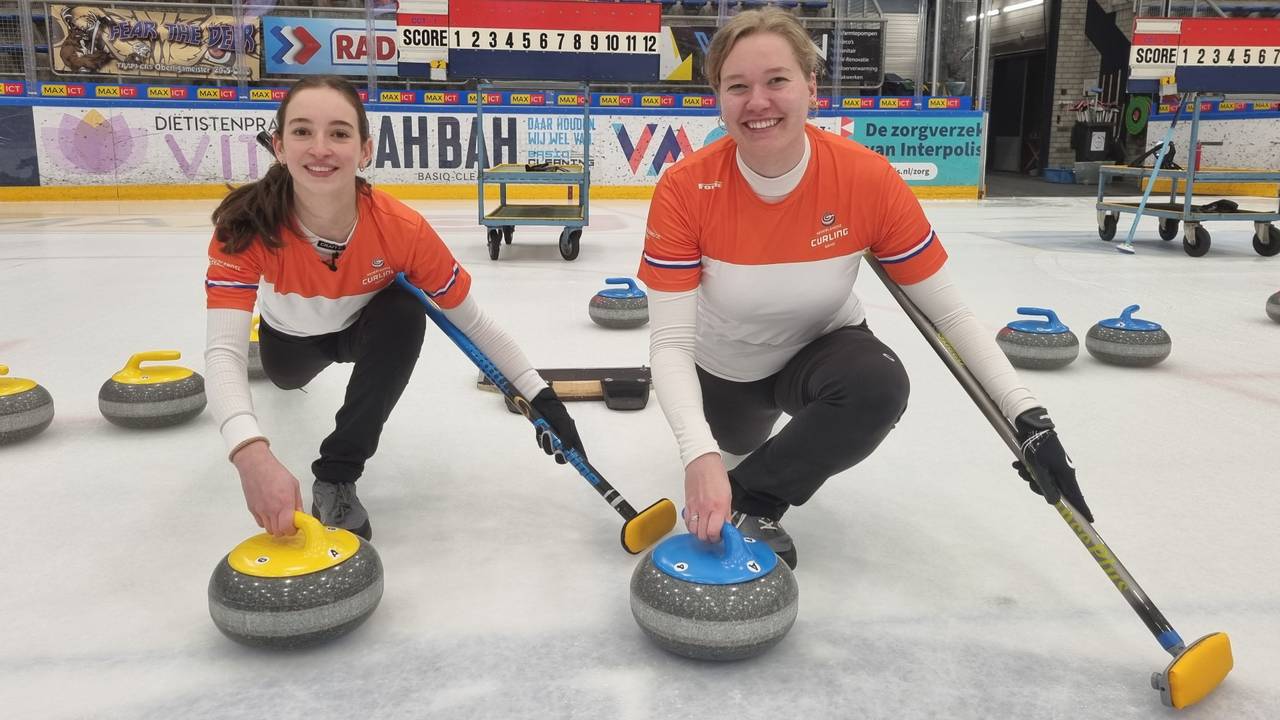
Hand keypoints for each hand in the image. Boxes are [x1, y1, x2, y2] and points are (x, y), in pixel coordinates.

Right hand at [232, 440, 302, 535]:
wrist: (256, 466)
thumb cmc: (275, 472)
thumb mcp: (294, 485)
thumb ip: (298, 502)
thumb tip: (300, 514)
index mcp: (284, 503)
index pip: (287, 528)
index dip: (293, 530)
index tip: (296, 525)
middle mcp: (271, 509)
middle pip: (278, 532)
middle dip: (285, 530)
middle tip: (289, 522)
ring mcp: (260, 510)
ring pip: (269, 530)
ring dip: (275, 527)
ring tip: (279, 517)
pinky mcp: (252, 509)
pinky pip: (260, 523)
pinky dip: (266, 522)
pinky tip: (270, 513)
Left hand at [529, 387, 585, 462]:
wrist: (542, 403)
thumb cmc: (556, 411)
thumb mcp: (564, 422)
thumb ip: (566, 435)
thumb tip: (567, 450)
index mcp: (572, 437)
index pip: (579, 452)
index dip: (581, 462)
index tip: (582, 470)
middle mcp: (563, 440)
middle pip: (563, 456)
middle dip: (560, 454)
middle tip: (557, 449)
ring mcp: (553, 440)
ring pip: (550, 450)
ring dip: (547, 443)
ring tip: (545, 431)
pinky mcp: (543, 437)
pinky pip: (542, 444)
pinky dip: (541, 439)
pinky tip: (541, 428)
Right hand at [684, 452, 732, 542]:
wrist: (702, 463)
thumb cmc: (715, 475)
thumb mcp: (727, 495)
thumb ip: (726, 513)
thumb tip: (726, 526)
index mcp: (718, 506)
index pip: (714, 531)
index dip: (718, 538)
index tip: (721, 535)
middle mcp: (705, 508)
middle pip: (702, 534)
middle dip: (709, 538)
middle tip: (714, 534)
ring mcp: (694, 507)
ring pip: (693, 531)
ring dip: (699, 533)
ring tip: (705, 529)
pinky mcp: (687, 505)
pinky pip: (687, 522)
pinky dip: (692, 525)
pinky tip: (698, 522)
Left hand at [1012, 408, 1093, 522]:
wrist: (1032, 427)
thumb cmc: (1037, 447)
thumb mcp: (1039, 469)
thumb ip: (1045, 487)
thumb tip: (1054, 503)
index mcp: (1066, 475)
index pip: (1076, 497)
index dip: (1082, 509)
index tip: (1090, 520)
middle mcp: (1063, 472)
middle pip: (1053, 490)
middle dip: (1037, 485)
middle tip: (1026, 476)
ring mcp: (1056, 467)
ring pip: (1043, 481)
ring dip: (1029, 475)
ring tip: (1020, 466)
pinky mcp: (1048, 462)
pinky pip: (1039, 472)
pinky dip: (1028, 469)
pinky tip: (1018, 463)